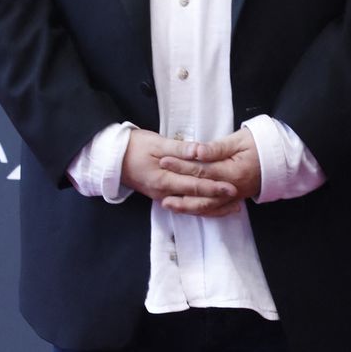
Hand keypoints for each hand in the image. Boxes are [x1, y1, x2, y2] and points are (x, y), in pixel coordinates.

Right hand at [121, 130, 241, 215]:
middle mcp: (164, 193)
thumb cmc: (134, 146)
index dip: (214, 187)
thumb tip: (200, 152)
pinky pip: (184, 205)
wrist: (112, 158)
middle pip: (195, 201)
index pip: (194, 186)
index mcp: (164, 180)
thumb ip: (180, 149)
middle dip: (218, 202)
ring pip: (191, 207)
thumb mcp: (157, 143)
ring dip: (211, 208)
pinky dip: (199, 207)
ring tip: (231, 208)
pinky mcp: (161, 196)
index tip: (231, 188)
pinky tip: (210, 206)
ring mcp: (162, 196)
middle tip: (238, 201)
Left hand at [159, 129, 261, 208]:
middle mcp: (232, 188)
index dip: (181, 166)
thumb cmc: (259, 144)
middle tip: (158, 187)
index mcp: (232, 171)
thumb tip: (196, 151)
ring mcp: (233, 196)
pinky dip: (201, 211)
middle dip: (178, 190)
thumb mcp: (239, 140)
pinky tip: (188, 210)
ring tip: (167, 204)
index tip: (164, 160)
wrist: (281, 158)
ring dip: (186, 206)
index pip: (201, 170)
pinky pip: (216, 209)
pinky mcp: (234, 198)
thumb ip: (216, 148)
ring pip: (206, 206)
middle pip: (200, 192)